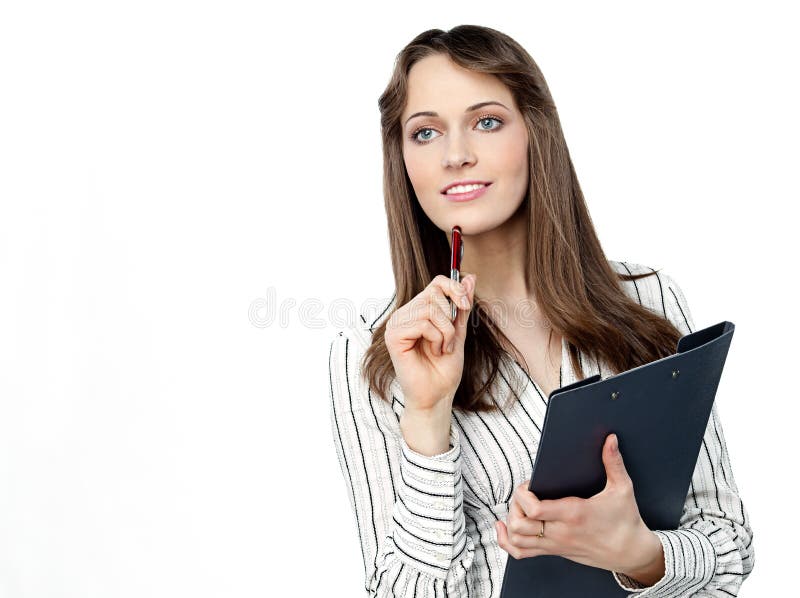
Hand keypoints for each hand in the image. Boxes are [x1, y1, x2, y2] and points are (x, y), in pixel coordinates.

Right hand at [385, 274, 475, 412]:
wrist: (437, 396)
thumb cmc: (444, 369)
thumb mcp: (458, 331)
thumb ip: (461, 306)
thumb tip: (470, 277)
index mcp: (417, 311)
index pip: (436, 283)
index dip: (454, 288)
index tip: (466, 305)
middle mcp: (404, 314)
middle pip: (434, 293)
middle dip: (451, 317)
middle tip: (449, 339)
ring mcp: (396, 324)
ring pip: (430, 309)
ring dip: (446, 331)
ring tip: (443, 348)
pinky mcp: (393, 336)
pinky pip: (423, 323)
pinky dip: (436, 338)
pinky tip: (434, 352)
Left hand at [495, 433, 661, 575]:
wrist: (632, 553)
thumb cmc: (626, 521)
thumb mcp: (623, 489)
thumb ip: (614, 462)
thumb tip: (610, 439)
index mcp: (573, 514)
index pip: (534, 510)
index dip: (524, 495)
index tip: (530, 484)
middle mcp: (560, 532)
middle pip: (520, 523)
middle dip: (515, 504)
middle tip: (525, 492)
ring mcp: (556, 545)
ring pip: (517, 539)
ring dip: (511, 520)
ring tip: (518, 506)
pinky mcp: (555, 552)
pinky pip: (522, 553)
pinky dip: (507, 541)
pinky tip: (505, 528)